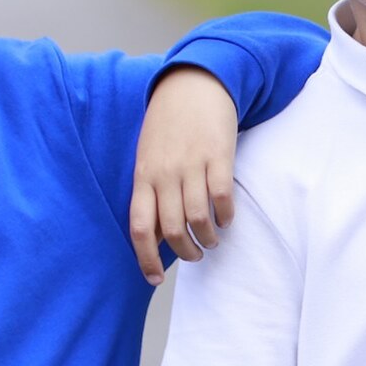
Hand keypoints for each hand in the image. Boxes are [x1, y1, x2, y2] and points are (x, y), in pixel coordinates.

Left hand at [131, 65, 241, 284]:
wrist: (192, 86)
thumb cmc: (167, 124)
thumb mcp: (147, 156)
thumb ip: (150, 191)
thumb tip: (156, 231)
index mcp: (143, 176)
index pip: (139, 227)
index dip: (146, 259)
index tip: (154, 280)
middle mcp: (165, 174)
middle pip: (172, 229)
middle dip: (185, 252)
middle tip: (194, 255)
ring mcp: (192, 165)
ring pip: (198, 218)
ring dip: (207, 237)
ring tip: (212, 240)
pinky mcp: (218, 157)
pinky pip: (222, 197)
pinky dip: (226, 216)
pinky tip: (226, 218)